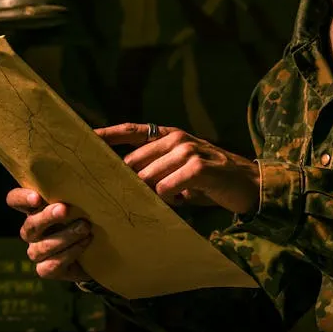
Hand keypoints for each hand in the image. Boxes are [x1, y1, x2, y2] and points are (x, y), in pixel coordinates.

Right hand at [6, 188, 91, 281]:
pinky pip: (52, 264)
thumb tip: (86, 178)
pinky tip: (85, 242)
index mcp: (34, 210)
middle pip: (30, 225)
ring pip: (42, 247)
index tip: (36, 198)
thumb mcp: (79, 203)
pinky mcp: (47, 269)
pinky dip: (70, 253)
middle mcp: (32, 231)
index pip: (15, 200)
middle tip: (65, 209)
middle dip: (47, 217)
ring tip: (85, 227)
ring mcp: (37, 252)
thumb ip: (74, 192)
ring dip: (65, 236)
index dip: (21, 199)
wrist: (97, 252)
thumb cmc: (85, 218)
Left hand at [94, 123, 260, 214]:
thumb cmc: (208, 181)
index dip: (107, 134)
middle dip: (127, 179)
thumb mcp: (178, 171)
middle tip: (120, 195)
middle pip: (136, 159)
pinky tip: (177, 200)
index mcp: (168, 136)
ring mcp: (190, 151)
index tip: (85, 138)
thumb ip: (154, 171)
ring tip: (159, 200)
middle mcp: (177, 139)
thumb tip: (123, 183)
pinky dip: (169, 194)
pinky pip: (172, 183)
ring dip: (151, 191)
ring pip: (151, 173)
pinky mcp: (202, 167)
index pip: (132, 131)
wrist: (248, 184)